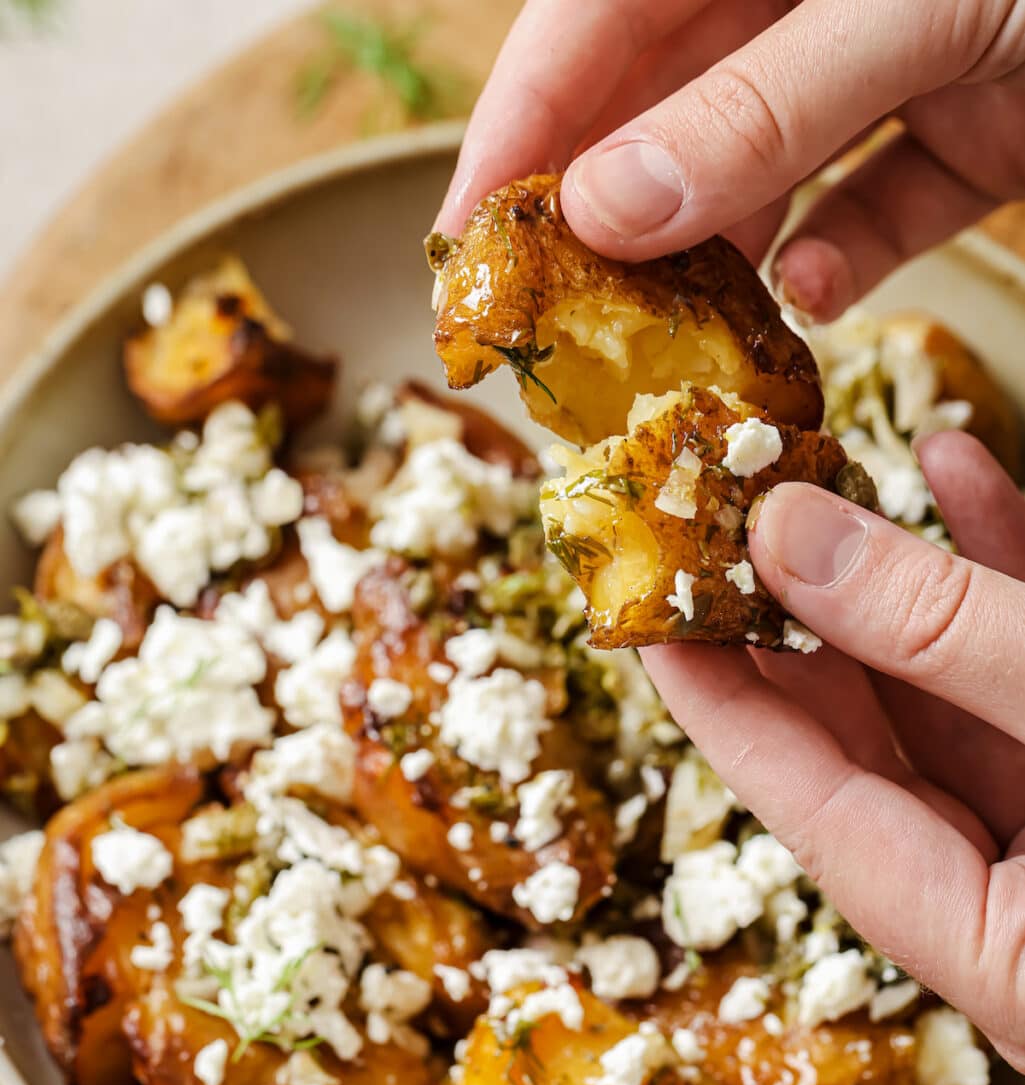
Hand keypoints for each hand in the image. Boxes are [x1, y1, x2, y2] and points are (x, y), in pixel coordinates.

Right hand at [438, 0, 1024, 319]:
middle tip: (563, 330)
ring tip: (679, 347)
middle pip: (668, 106)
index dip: (518, 128)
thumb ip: (763, 102)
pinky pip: (876, 200)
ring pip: (765, 169)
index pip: (594, 17)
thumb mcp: (919, 0)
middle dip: (612, 219)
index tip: (462, 246)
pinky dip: (841, 258)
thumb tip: (603, 206)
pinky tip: (815, 306)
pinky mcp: (970, 124)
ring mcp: (896, 55)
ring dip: (720, 261)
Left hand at [644, 434, 1024, 1069]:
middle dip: (796, 611)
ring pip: (948, 692)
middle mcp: (1004, 902)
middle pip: (861, 741)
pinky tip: (959, 478)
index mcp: (982, 947)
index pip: (796, 794)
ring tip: (830, 465)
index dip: (707, 688)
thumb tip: (786, 537)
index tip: (631, 591)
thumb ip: (948, 638)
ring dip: (902, 571)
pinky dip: (1001, 577)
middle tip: (720, 507)